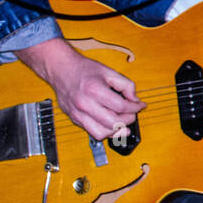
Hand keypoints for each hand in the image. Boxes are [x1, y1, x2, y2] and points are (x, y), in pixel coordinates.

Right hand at [15, 38, 144, 141]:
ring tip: (123, 122)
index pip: (121, 107)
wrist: (61, 69)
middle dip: (128, 120)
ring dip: (116, 130)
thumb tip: (135, 100)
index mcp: (94, 90)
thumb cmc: (84, 69)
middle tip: (132, 114)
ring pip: (101, 133)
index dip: (135, 108)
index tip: (140, 106)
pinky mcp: (74, 118)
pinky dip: (104, 131)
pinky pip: (91, 132)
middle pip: (113, 123)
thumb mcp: (109, 71)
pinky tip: (111, 124)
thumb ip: (126, 85)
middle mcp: (84, 104)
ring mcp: (77, 113)